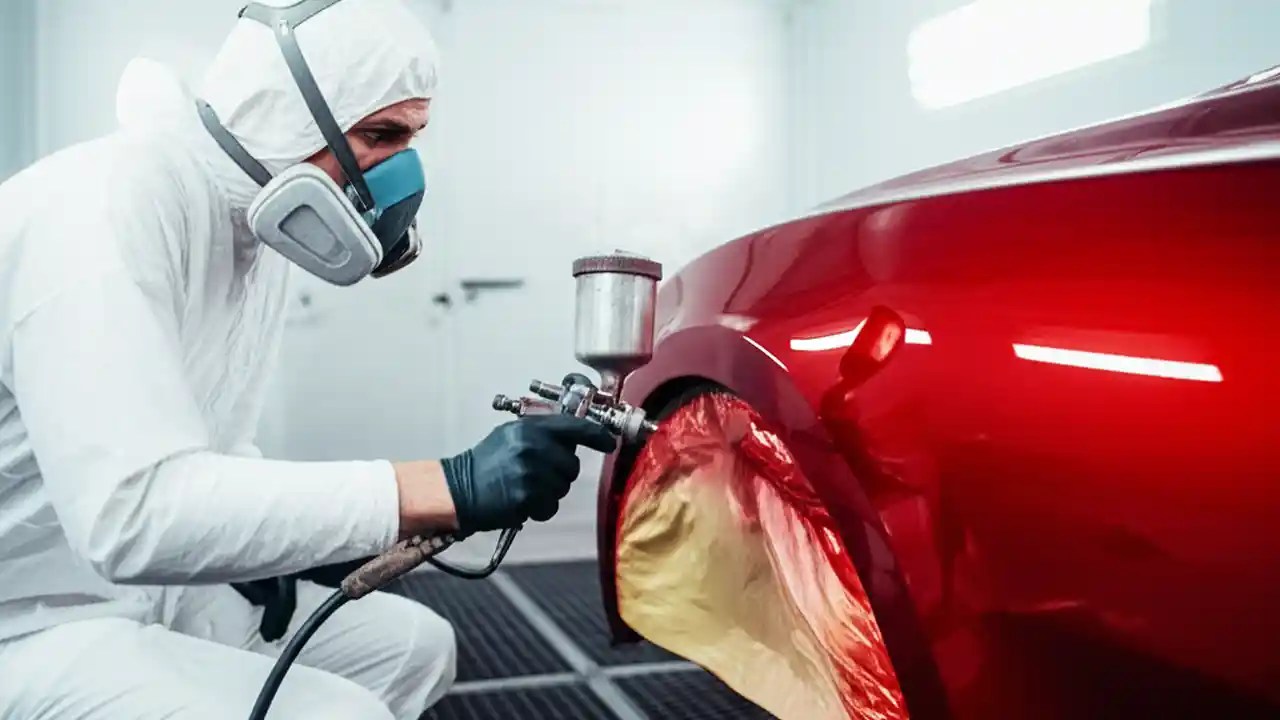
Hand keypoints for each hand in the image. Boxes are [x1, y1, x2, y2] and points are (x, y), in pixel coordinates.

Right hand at [440, 414, 616, 534]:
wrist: (459, 489)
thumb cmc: (486, 462)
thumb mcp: (511, 435)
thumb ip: (542, 432)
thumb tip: (575, 435)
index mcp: (530, 428)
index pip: (575, 427)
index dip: (597, 436)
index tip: (609, 443)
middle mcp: (532, 447)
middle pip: (571, 465)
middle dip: (560, 474)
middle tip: (537, 474)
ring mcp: (529, 473)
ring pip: (562, 488)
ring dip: (549, 492)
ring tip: (525, 487)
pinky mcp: (525, 498)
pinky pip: (550, 506)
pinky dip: (540, 508)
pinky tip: (522, 501)